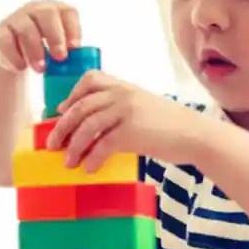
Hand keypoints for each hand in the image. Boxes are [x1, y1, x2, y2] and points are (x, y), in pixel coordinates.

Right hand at [0, 0, 80, 73]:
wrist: (11, 52)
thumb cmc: (43, 49)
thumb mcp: (58, 45)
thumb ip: (69, 50)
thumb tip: (83, 65)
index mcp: (55, 11)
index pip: (67, 12)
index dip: (73, 28)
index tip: (75, 48)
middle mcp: (35, 10)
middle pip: (45, 14)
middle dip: (55, 36)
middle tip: (60, 57)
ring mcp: (16, 20)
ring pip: (25, 28)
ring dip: (35, 50)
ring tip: (41, 69)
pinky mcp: (0, 34)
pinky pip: (6, 42)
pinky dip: (15, 56)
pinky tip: (21, 67)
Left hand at [45, 71, 213, 170]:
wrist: (196, 135)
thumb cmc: (170, 125)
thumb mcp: (143, 107)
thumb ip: (120, 108)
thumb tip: (91, 126)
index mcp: (124, 86)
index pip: (90, 80)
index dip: (72, 95)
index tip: (61, 111)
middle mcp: (123, 95)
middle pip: (81, 106)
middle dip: (62, 126)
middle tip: (52, 144)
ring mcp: (127, 112)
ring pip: (88, 126)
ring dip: (73, 146)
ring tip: (67, 162)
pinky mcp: (132, 132)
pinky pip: (103, 145)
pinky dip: (92, 158)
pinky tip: (88, 168)